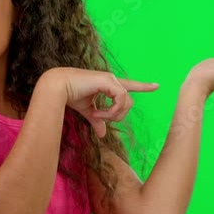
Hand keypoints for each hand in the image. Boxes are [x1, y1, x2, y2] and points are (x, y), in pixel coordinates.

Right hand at [43, 68, 158, 138]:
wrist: (57, 88)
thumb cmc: (70, 95)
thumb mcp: (87, 111)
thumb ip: (97, 121)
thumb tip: (102, 135)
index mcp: (108, 84)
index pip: (129, 86)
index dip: (143, 86)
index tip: (156, 86)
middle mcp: (111, 79)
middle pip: (129, 102)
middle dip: (118, 115)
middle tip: (100, 118)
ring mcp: (110, 79)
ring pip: (127, 101)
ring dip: (113, 114)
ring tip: (97, 115)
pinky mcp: (108, 80)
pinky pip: (120, 99)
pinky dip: (111, 110)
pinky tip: (98, 112)